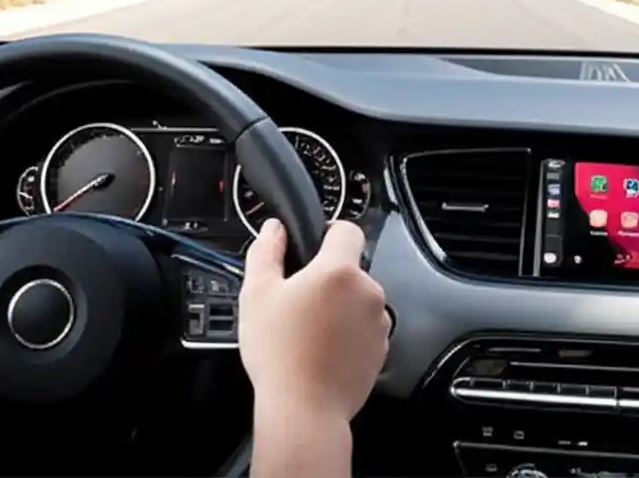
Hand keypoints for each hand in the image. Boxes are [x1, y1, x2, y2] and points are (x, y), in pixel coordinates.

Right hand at [239, 218, 390, 422]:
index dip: (327, 233)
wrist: (304, 408)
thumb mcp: (257, 294)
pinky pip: (364, 327)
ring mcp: (378, 322)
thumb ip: (266, 251)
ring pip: (358, 299)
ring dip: (339, 306)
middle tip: (298, 301)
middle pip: (350, 268)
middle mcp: (368, 292)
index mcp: (339, 271)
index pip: (346, 229)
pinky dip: (348, 332)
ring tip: (309, 330)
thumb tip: (274, 229)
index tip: (311, 247)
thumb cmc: (279, 354)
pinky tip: (323, 348)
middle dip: (327, 278)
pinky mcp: (381, 348)